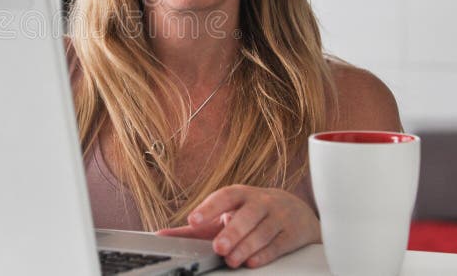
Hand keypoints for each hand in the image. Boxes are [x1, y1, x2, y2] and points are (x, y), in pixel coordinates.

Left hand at [157, 184, 319, 268]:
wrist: (295, 211)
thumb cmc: (251, 213)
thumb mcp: (224, 214)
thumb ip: (195, 228)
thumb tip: (162, 235)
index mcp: (240, 194)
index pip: (224, 196)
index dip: (209, 208)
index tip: (193, 220)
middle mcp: (260, 202)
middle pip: (246, 215)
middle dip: (232, 231)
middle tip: (218, 247)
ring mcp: (278, 216)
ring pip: (262, 231)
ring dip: (246, 246)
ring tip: (231, 259)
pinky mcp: (291, 233)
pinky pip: (278, 243)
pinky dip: (265, 253)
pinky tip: (252, 261)